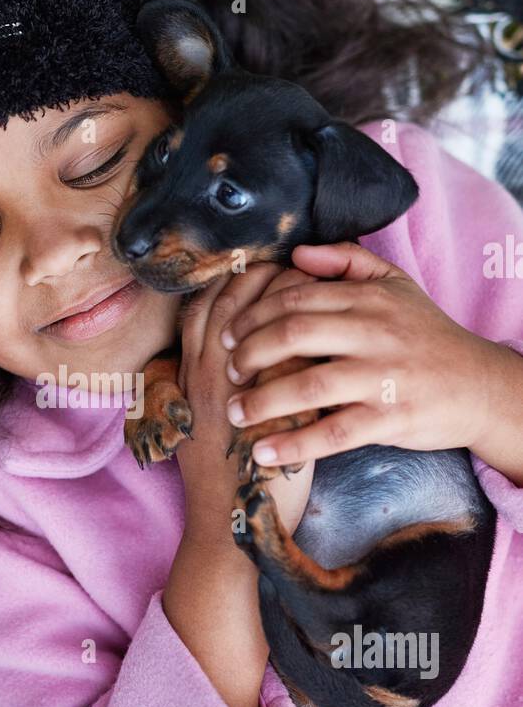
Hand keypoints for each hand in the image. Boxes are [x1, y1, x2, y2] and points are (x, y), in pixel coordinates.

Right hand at [175, 262, 314, 549]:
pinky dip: (302, 333)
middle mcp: (203, 375)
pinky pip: (281, 355)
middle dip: (260, 273)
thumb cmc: (226, 477)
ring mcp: (229, 391)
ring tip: (314, 281)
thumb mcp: (210, 422)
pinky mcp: (261, 409)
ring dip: (283, 295)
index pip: (205, 306)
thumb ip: (221, 384)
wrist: (228, 528)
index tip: (262, 262)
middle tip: (292, 259)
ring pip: (251, 319)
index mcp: (189, 375)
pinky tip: (329, 323)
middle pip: (226, 300)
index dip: (234, 279)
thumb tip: (241, 352)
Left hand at [222, 240, 502, 468]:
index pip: (296, 298)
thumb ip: (346, 262)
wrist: (479, 385)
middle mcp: (374, 333)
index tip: (227, 333)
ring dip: (261, 401)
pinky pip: (333, 433)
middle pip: (293, 335)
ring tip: (234, 413)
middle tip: (227, 371)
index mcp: (369, 298)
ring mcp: (382, 377)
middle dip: (248, 353)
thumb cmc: (427, 335)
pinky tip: (264, 452)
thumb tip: (296, 254)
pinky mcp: (390, 419)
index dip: (252, 315)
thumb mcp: (395, 285)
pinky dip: (294, 445)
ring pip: (308, 385)